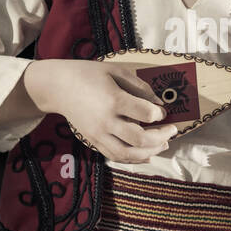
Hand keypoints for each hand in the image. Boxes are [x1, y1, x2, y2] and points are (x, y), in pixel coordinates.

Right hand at [22, 59, 177, 161]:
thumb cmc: (89, 74)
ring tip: (163, 145)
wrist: (58, 87)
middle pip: (140, 139)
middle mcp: (106, 121)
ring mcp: (98, 134)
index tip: (163, 112)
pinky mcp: (93, 141)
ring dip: (150, 153)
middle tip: (172, 131)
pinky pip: (115, 156)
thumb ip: (140, 87)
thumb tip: (159, 104)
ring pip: (128, 154)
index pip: (145, 114)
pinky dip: (133, 159)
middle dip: (161, 137)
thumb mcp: (116, 71)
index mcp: (114, 100)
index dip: (159, 114)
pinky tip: (146, 155)